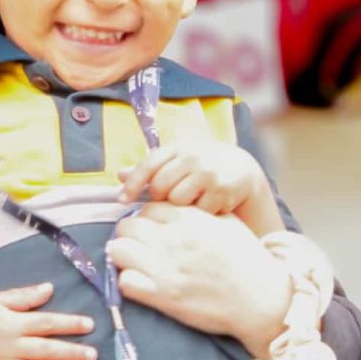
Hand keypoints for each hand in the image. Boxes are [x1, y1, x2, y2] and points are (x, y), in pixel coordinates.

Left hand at [107, 204, 291, 357]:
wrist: (262, 299)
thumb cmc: (248, 261)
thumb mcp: (227, 223)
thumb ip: (198, 212)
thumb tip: (173, 208)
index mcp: (189, 218)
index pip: (146, 208)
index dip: (147, 220)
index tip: (153, 232)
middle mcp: (173, 239)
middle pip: (126, 226)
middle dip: (131, 237)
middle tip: (141, 249)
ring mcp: (165, 267)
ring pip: (117, 250)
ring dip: (124, 258)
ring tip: (138, 266)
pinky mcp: (162, 295)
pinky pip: (125, 281)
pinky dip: (130, 283)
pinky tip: (144, 286)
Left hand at [119, 140, 283, 235]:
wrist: (240, 169)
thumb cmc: (200, 165)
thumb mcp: (176, 159)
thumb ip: (150, 167)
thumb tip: (120, 174)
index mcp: (178, 147)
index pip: (149, 164)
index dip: (132, 184)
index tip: (122, 200)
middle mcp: (192, 156)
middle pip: (160, 186)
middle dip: (159, 197)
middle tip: (168, 197)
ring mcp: (208, 172)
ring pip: (177, 200)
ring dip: (179, 205)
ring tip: (190, 198)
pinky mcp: (221, 190)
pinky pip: (197, 210)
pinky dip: (198, 212)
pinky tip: (205, 203)